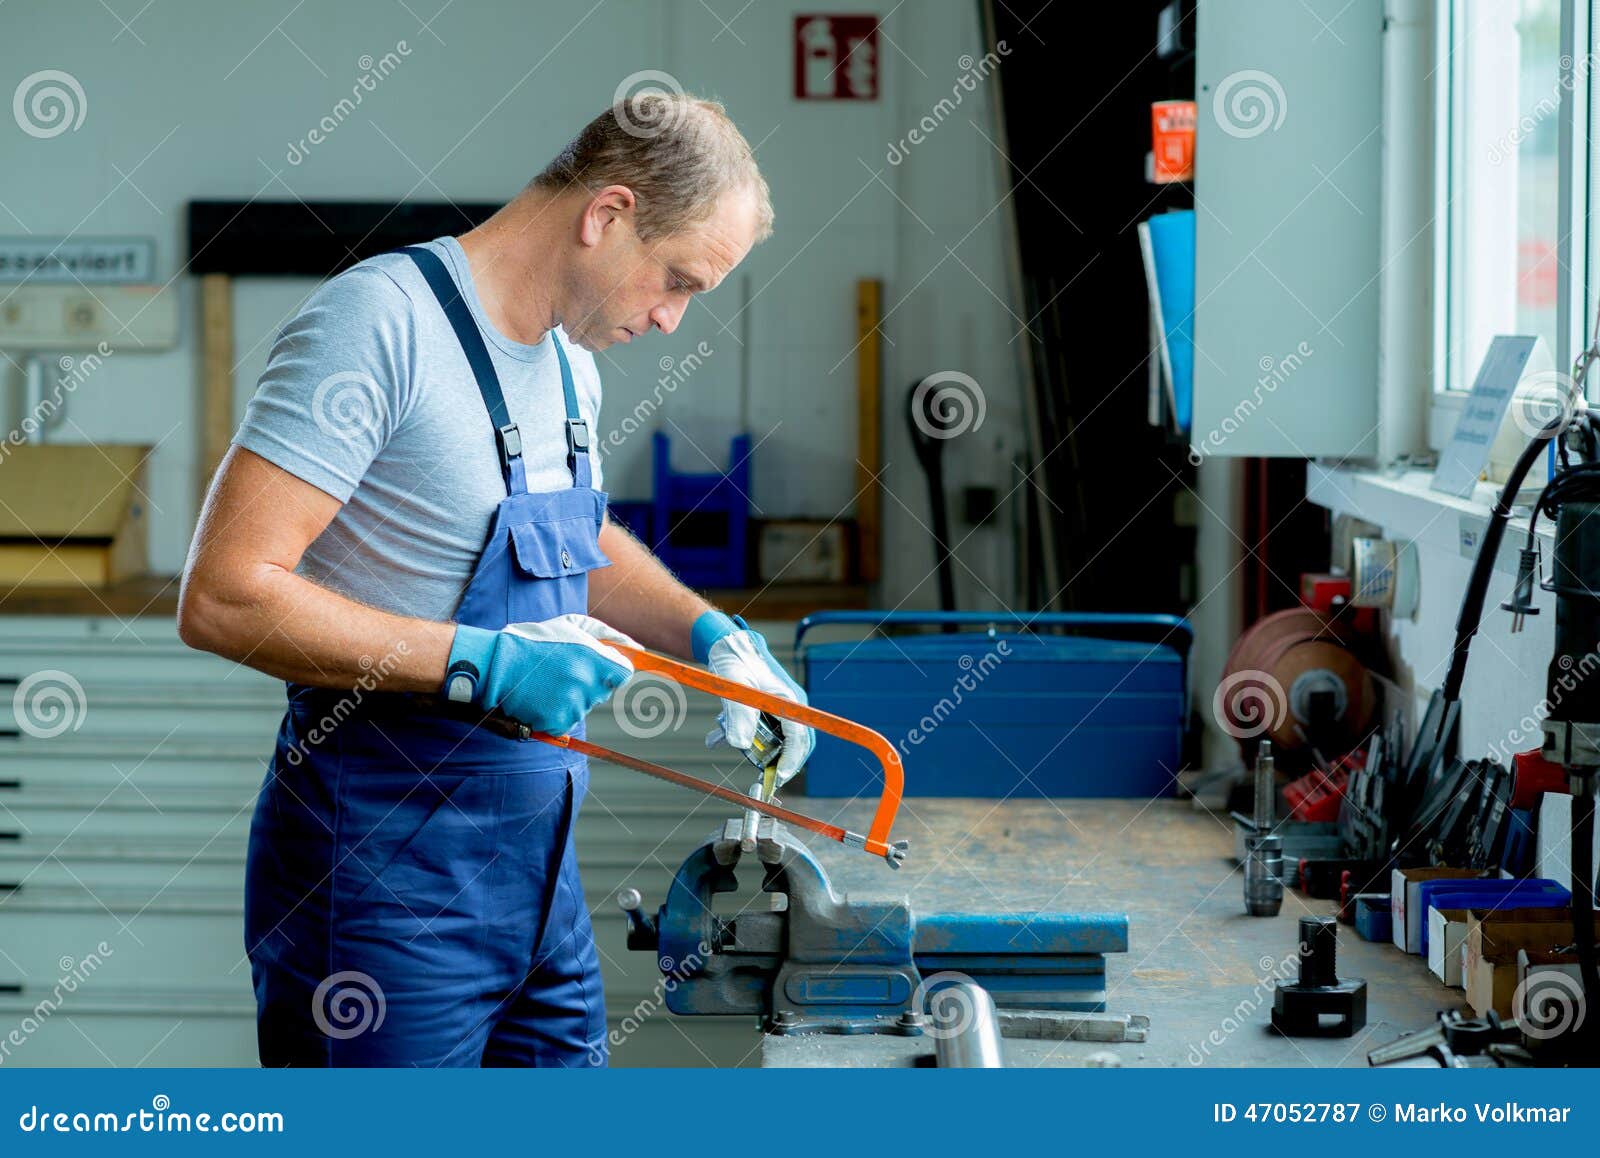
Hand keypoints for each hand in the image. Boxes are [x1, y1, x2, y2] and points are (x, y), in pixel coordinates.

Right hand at [445, 613, 636, 733]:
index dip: (611, 668)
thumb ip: (609, 635)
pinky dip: (556, 711)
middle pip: (603, 690)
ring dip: (571, 696)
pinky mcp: (557, 722)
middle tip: (561, 669)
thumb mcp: (573, 625)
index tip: (595, 664)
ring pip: (584, 705)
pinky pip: (567, 719)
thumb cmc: (536, 640)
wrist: (496, 664)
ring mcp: (573, 706)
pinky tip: (541, 696)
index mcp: (595, 659)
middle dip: (588, 680)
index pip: (623, 672)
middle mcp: (587, 684)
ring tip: (546, 681)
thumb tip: (639, 649)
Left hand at [692, 611, 813, 783]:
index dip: (791, 760)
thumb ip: (738, 715)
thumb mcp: (735, 687)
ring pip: (775, 739)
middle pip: (795, 743)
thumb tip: (740, 744)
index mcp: (790, 700)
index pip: (800, 737)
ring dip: (753, 748)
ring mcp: (780, 708)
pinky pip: (760, 731)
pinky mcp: (767, 710)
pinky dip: (741, 737)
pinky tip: (716, 737)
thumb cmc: (736, 660)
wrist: (728, 644)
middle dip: (778, 762)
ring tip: (724, 742)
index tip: (777, 778)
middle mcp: (791, 706)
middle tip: (762, 781)